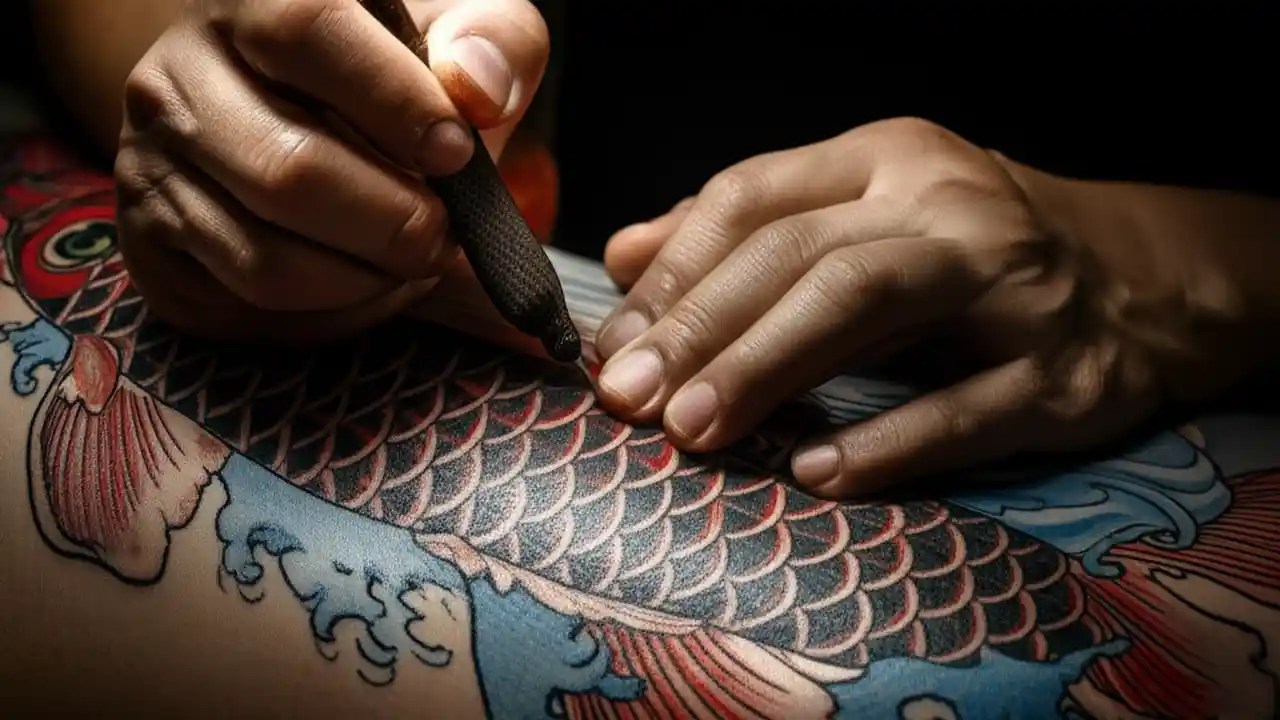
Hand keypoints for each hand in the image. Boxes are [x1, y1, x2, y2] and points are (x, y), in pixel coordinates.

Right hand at [114, 0, 548, 342]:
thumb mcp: (455, 33)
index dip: (394, 101)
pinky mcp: (151, 246)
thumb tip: (479, 92)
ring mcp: (149, 163)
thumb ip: (492, 42)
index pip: (307, 30)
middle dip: (395, 222)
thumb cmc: (394, 76)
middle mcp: (173, 75)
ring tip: (411, 256)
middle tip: (447, 235)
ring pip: (267, 256)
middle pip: (288, 169)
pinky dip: (331, 309)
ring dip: (368, 277)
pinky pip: (248, 304)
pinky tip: (362, 276)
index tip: (455, 151)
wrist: (303, 117)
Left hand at [595, 117, 1264, 497]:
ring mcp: (1009, 284)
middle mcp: (943, 204)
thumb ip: (748, 231)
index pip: (753, 197)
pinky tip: (813, 473)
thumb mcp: (864, 212)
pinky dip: (883, 443)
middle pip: (797, 252)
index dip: (674, 271)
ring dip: (766, 365)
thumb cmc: (970, 249)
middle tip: (630, 397)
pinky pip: (963, 408)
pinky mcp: (1061, 372)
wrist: (1143, 277)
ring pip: (865, 303)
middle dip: (699, 326)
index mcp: (885, 159)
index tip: (615, 343)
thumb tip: (625, 257)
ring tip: (691, 427)